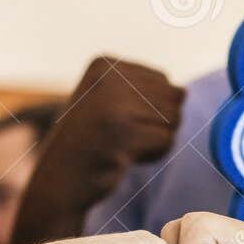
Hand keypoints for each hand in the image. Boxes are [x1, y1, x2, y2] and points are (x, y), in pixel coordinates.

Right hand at [11, 57, 183, 243]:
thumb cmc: (90, 142)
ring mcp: (115, 105)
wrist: (59, 180)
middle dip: (157, 124)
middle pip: (172, 98)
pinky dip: (153, 154)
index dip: (150, 108)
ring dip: (156, 140)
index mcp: (105, 64)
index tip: (117, 120)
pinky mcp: (124, 133)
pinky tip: (125, 158)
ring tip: (124, 146)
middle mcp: (109, 77)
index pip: (163, 81)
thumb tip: (185, 93)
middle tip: (123, 138)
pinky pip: (166, 141)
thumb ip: (149, 91)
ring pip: (173, 119)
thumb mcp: (111, 103)